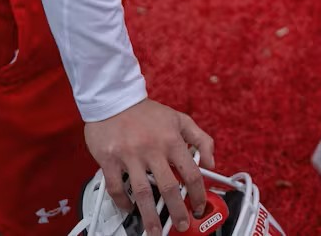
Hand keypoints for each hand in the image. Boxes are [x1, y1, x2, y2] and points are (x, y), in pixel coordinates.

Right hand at [85, 99, 214, 235]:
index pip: (191, 172)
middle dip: (177, 211)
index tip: (199, 206)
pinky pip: (116, 186)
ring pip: (142, 192)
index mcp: (171, 139)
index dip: (198, 194)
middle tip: (181, 225)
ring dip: (149, 215)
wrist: (114, 98)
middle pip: (168, 187)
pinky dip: (122, 201)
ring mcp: (130, 155)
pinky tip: (129, 208)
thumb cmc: (147, 112)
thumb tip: (211, 162)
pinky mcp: (109, 159)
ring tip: (155, 231)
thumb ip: (200, 139)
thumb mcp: (179, 119)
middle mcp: (152, 149)